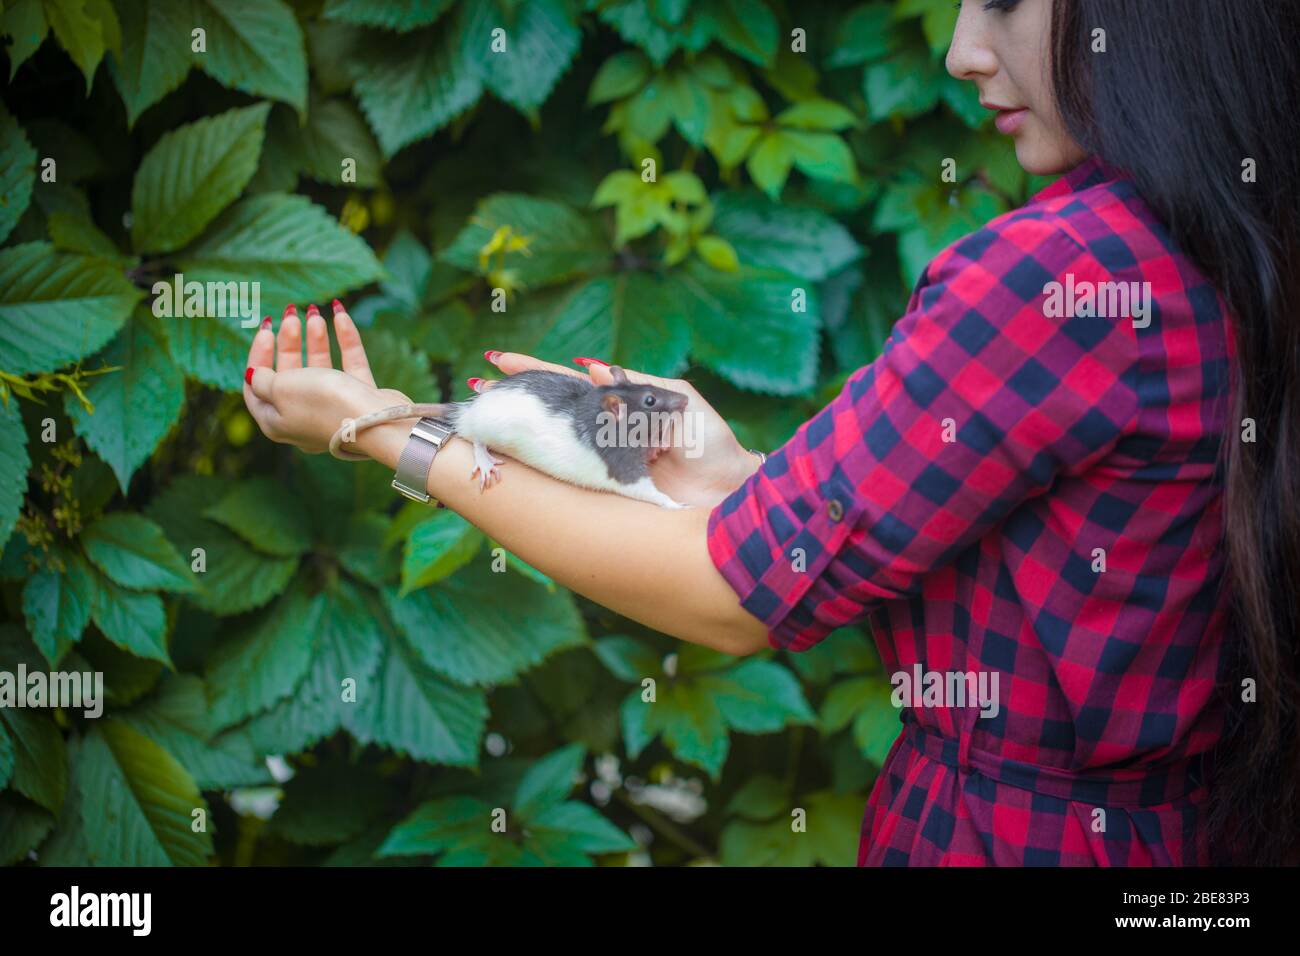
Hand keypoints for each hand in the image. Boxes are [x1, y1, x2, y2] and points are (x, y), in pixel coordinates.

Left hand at [243, 301, 410, 453]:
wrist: (376, 422)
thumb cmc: (323, 404)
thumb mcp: (281, 388)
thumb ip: (262, 379)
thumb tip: (251, 375)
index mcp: (275, 421)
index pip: (256, 386)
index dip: (258, 355)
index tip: (266, 329)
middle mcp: (302, 415)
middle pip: (289, 373)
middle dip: (289, 341)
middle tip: (292, 314)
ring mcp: (332, 407)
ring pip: (320, 367)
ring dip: (316, 338)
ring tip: (316, 312)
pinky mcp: (359, 398)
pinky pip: (349, 365)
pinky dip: (345, 340)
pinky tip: (340, 315)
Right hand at [478, 350, 761, 507]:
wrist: (730, 488)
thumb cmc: (709, 442)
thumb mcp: (677, 399)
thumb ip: (634, 384)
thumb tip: (591, 366)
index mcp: (618, 407)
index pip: (567, 382)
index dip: (533, 372)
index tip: (497, 361)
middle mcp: (601, 435)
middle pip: (549, 412)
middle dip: (513, 400)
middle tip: (476, 390)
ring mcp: (600, 463)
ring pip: (551, 444)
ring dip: (517, 433)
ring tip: (483, 419)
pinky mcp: (606, 491)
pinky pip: (569, 477)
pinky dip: (543, 468)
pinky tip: (514, 459)